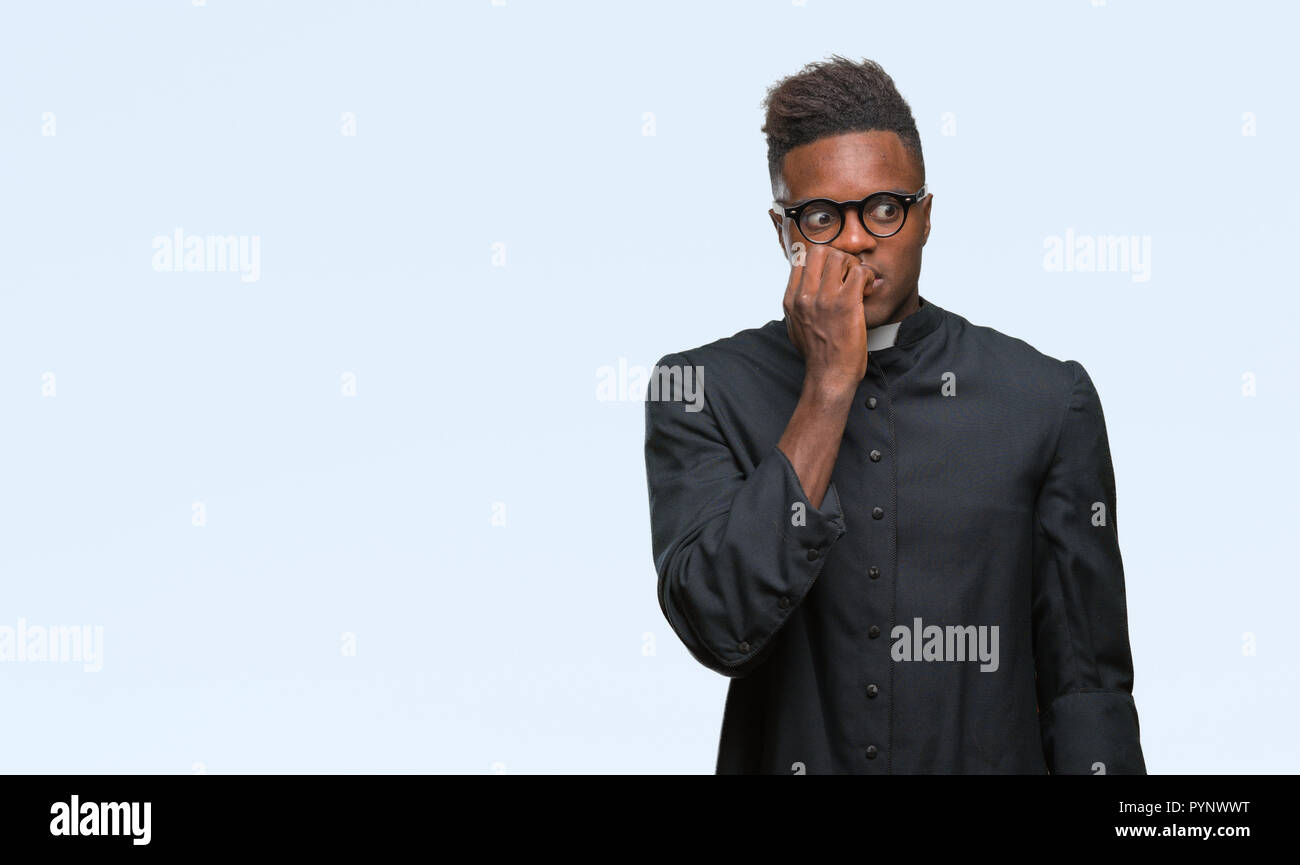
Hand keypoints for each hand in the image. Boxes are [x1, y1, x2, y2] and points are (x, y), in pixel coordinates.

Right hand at [783, 242, 878, 395]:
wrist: (829, 375)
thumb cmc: (817, 355)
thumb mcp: (794, 327)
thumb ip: (796, 306)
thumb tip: (799, 291)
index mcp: (791, 300)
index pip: (802, 260)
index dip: (821, 262)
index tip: (833, 275)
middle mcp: (805, 297)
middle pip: (819, 251)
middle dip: (837, 257)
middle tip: (847, 274)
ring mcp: (825, 299)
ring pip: (839, 257)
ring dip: (853, 266)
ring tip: (858, 283)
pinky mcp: (846, 304)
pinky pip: (859, 272)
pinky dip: (867, 276)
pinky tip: (867, 289)